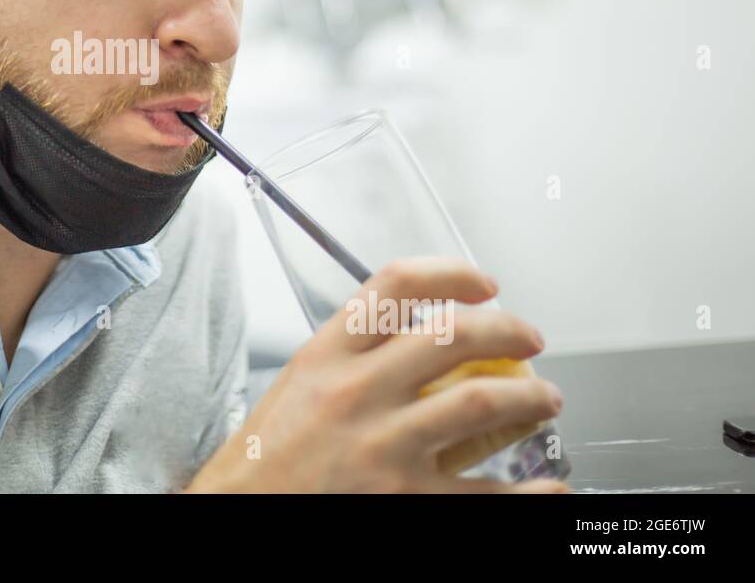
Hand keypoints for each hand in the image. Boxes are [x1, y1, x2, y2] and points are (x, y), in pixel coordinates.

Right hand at [184, 256, 567, 492]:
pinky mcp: (406, 501)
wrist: (240, 512)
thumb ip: (353, 360)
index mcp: (326, 356)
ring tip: (544, 401)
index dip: (453, 273)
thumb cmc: (266, 459)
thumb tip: (423, 342)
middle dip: (511, 330)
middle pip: (454, 334)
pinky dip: (531, 491)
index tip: (483, 284)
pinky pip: (488, 491)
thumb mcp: (299, 387)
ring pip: (484, 401)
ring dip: (532, 398)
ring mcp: (384, 447)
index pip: (397, 285)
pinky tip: (547, 486)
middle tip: (531, 339)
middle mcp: (356, 393)